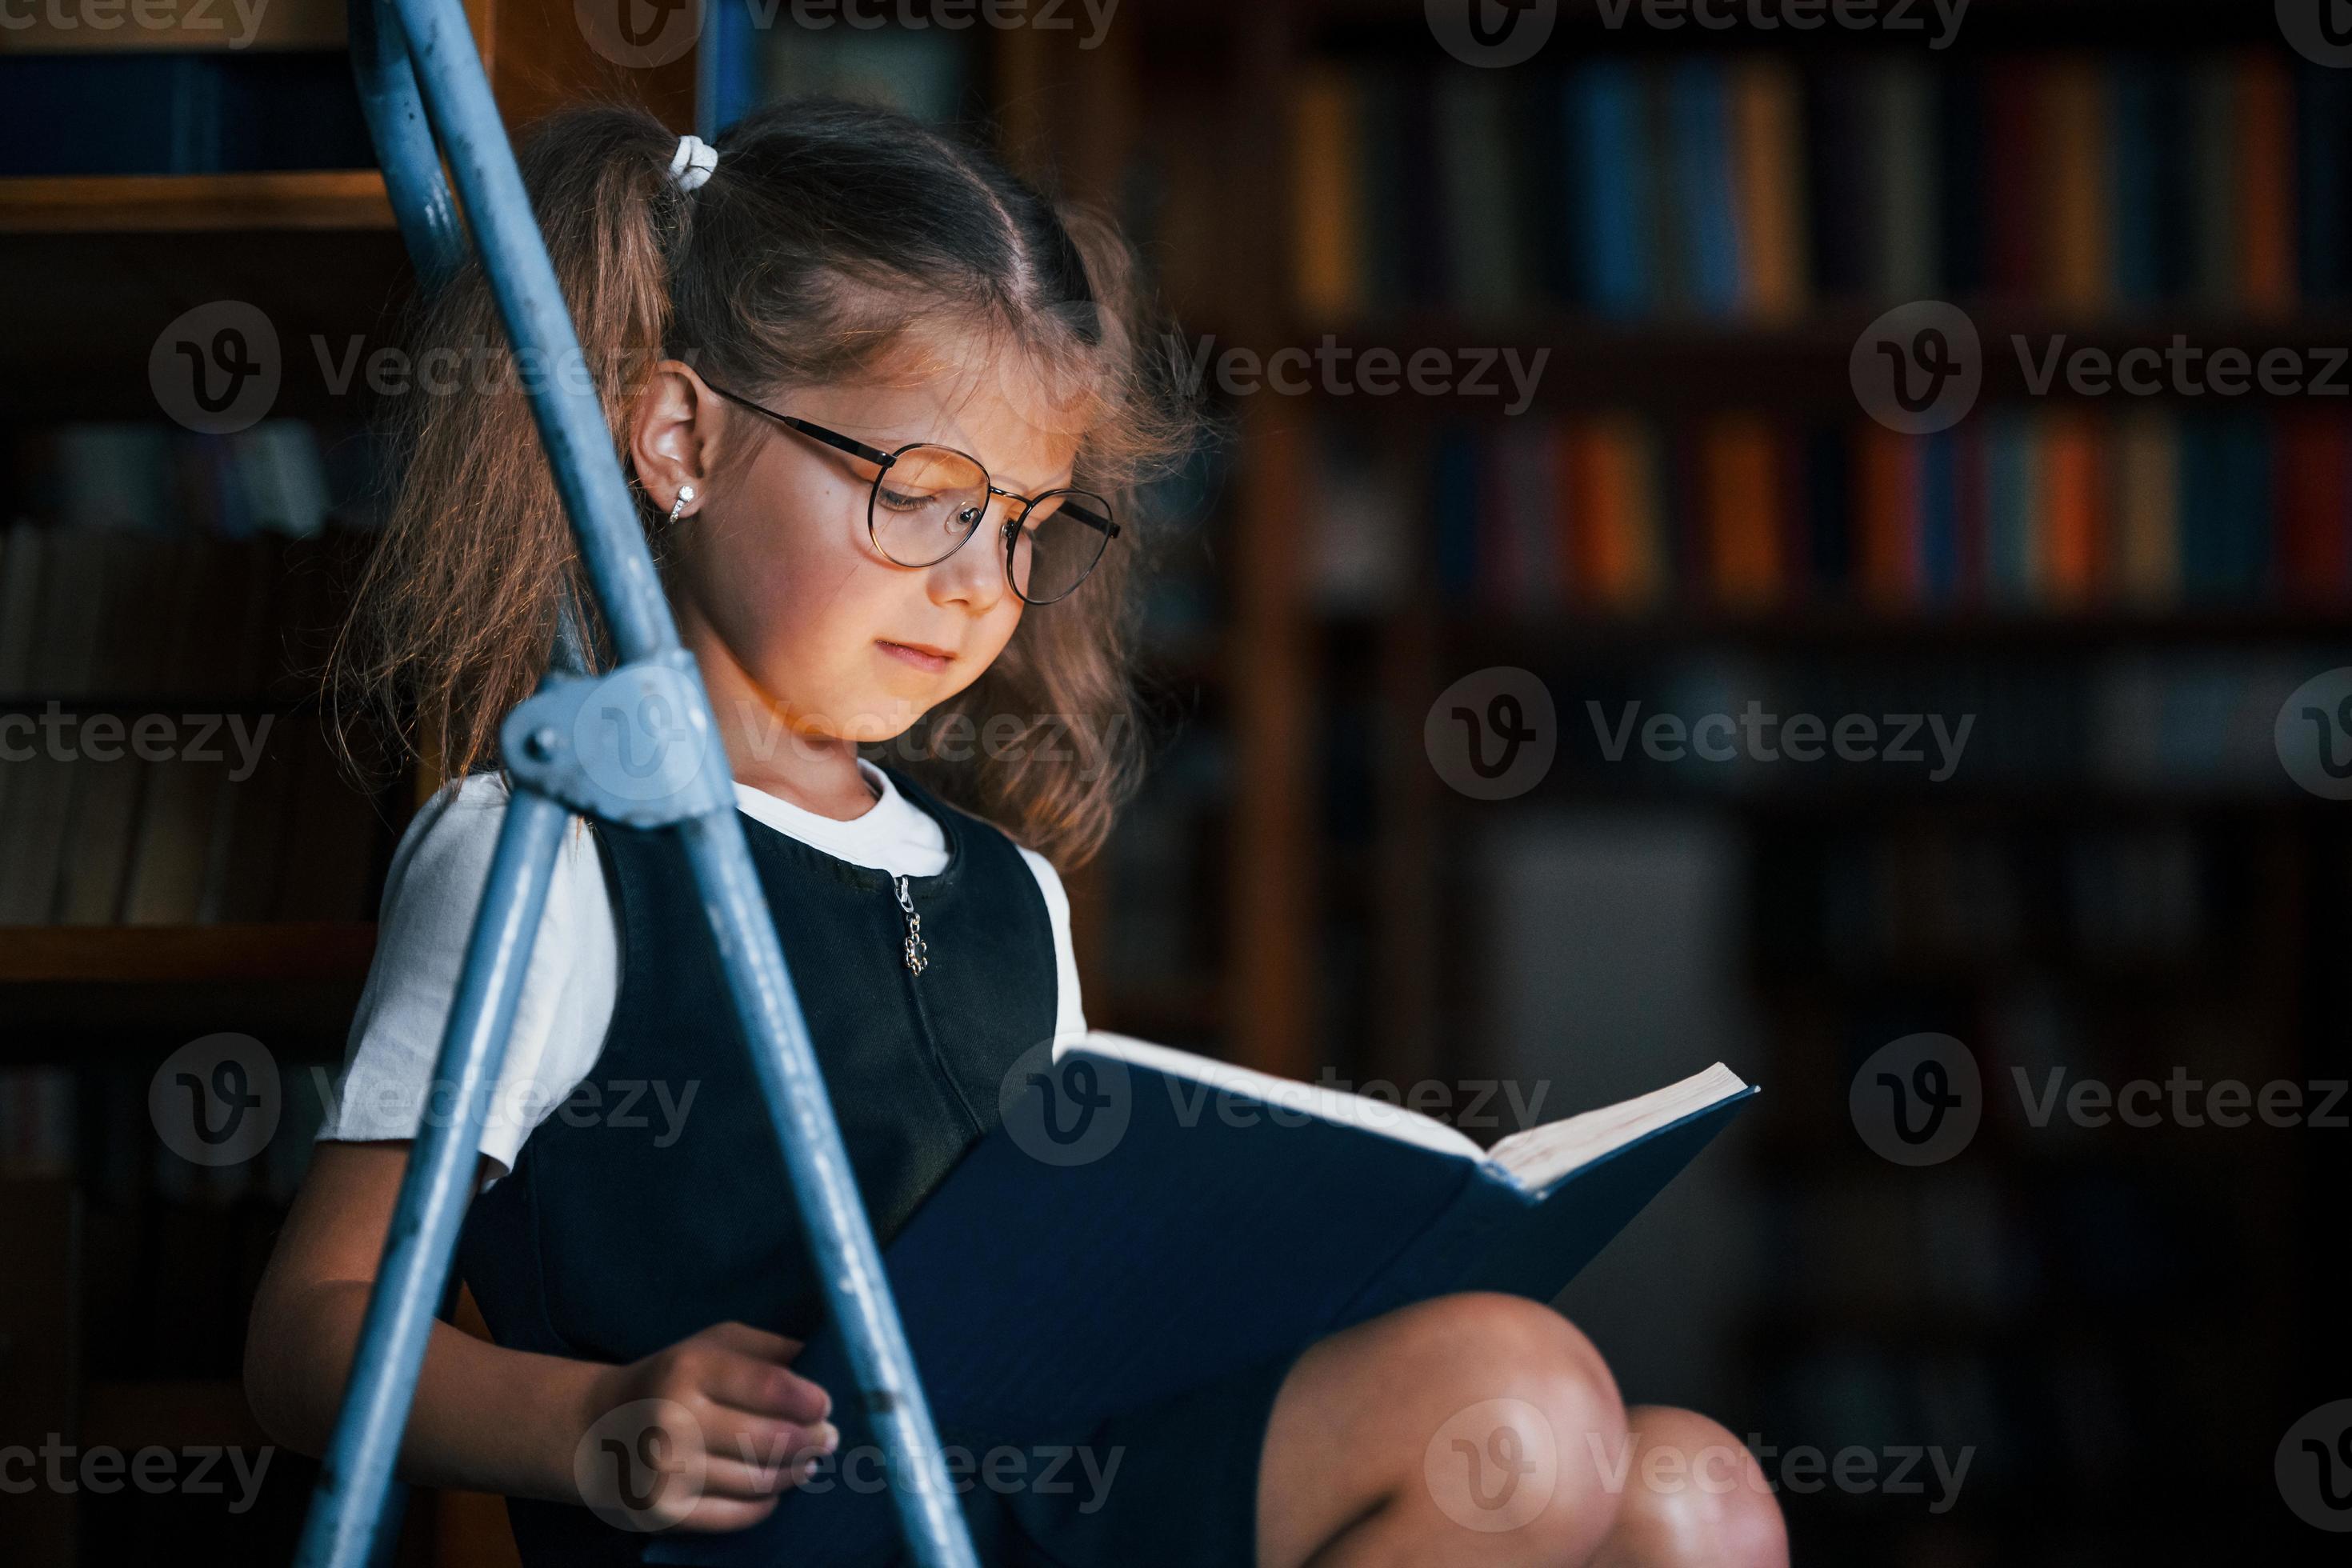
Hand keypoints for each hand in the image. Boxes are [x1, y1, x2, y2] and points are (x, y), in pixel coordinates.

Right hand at [570, 1320, 839, 1532]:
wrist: (598, 1428)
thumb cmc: (673, 1377)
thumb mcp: (710, 1343)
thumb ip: (766, 1347)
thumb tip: (826, 1357)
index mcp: (690, 1368)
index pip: (770, 1386)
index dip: (809, 1400)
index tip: (826, 1405)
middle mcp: (675, 1420)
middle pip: (771, 1439)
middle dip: (813, 1440)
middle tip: (829, 1438)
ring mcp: (668, 1472)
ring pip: (759, 1480)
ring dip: (796, 1472)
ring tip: (810, 1461)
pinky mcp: (665, 1513)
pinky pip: (736, 1515)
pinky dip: (765, 1504)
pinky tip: (776, 1489)